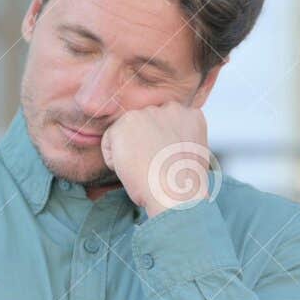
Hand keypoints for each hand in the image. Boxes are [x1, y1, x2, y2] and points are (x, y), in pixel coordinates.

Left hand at [99, 103, 210, 217]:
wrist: (176, 191)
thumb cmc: (184, 185)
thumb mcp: (191, 155)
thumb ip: (178, 140)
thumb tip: (164, 145)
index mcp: (190, 115)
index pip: (165, 126)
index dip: (161, 148)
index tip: (165, 164)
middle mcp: (170, 108)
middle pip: (145, 126)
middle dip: (144, 145)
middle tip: (153, 167)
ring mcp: (147, 113)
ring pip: (126, 133)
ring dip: (129, 151)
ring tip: (145, 168)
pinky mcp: (125, 122)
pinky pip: (109, 142)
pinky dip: (114, 160)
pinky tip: (132, 169)